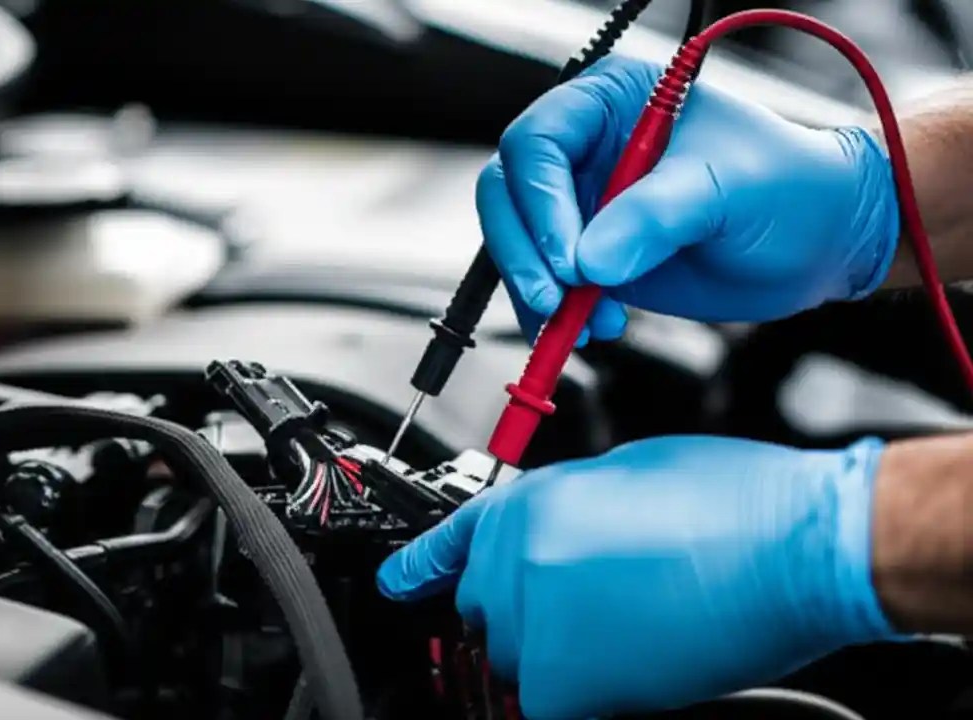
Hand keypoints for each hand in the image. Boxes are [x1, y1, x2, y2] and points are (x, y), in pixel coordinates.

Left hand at [376, 436, 895, 718]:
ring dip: (556, 655)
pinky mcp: (561, 679)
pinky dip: (583, 693)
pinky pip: (546, 702)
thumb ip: (568, 510)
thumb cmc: (732, 503)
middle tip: (595, 609)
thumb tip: (559, 537)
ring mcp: (531, 621)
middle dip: (525, 614)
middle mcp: (513, 559)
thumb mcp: (627, 476)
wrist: (792, 545)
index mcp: (526, 502)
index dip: (420, 567)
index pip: (448, 543)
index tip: (397, 584)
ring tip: (630, 627)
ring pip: (512, 660)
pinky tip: (631, 661)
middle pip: (484, 609)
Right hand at [481, 56, 899, 340]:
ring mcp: (583, 207)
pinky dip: (555, 316)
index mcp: (612, 104)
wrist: (821, 242)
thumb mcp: (726, 189)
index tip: (571, 256)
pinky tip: (597, 328)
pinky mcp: (591, 258)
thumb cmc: (788, 187)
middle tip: (557, 296)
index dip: (541, 201)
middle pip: (509, 194)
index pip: (538, 142)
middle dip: (524, 250)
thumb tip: (590, 261)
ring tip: (582, 322)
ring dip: (536, 290)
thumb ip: (656, 217)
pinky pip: (545, 287)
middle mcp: (585, 151)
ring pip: (517, 245)